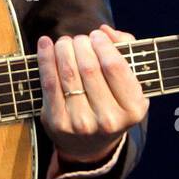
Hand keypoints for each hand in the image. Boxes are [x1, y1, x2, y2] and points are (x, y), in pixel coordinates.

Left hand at [38, 24, 147, 165]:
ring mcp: (81, 123)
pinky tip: (45, 43)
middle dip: (82, 44)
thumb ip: (126, 50)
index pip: (115, 67)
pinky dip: (45, 58)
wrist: (90, 146)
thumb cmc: (113, 103)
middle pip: (89, 67)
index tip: (96, 35)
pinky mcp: (58, 122)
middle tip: (79, 40)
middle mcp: (108, 119)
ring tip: (65, 42)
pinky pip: (49, 83)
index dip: (103, 45)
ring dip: (64, 48)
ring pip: (68, 72)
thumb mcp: (130, 83)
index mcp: (132, 108)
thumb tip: (105, 32)